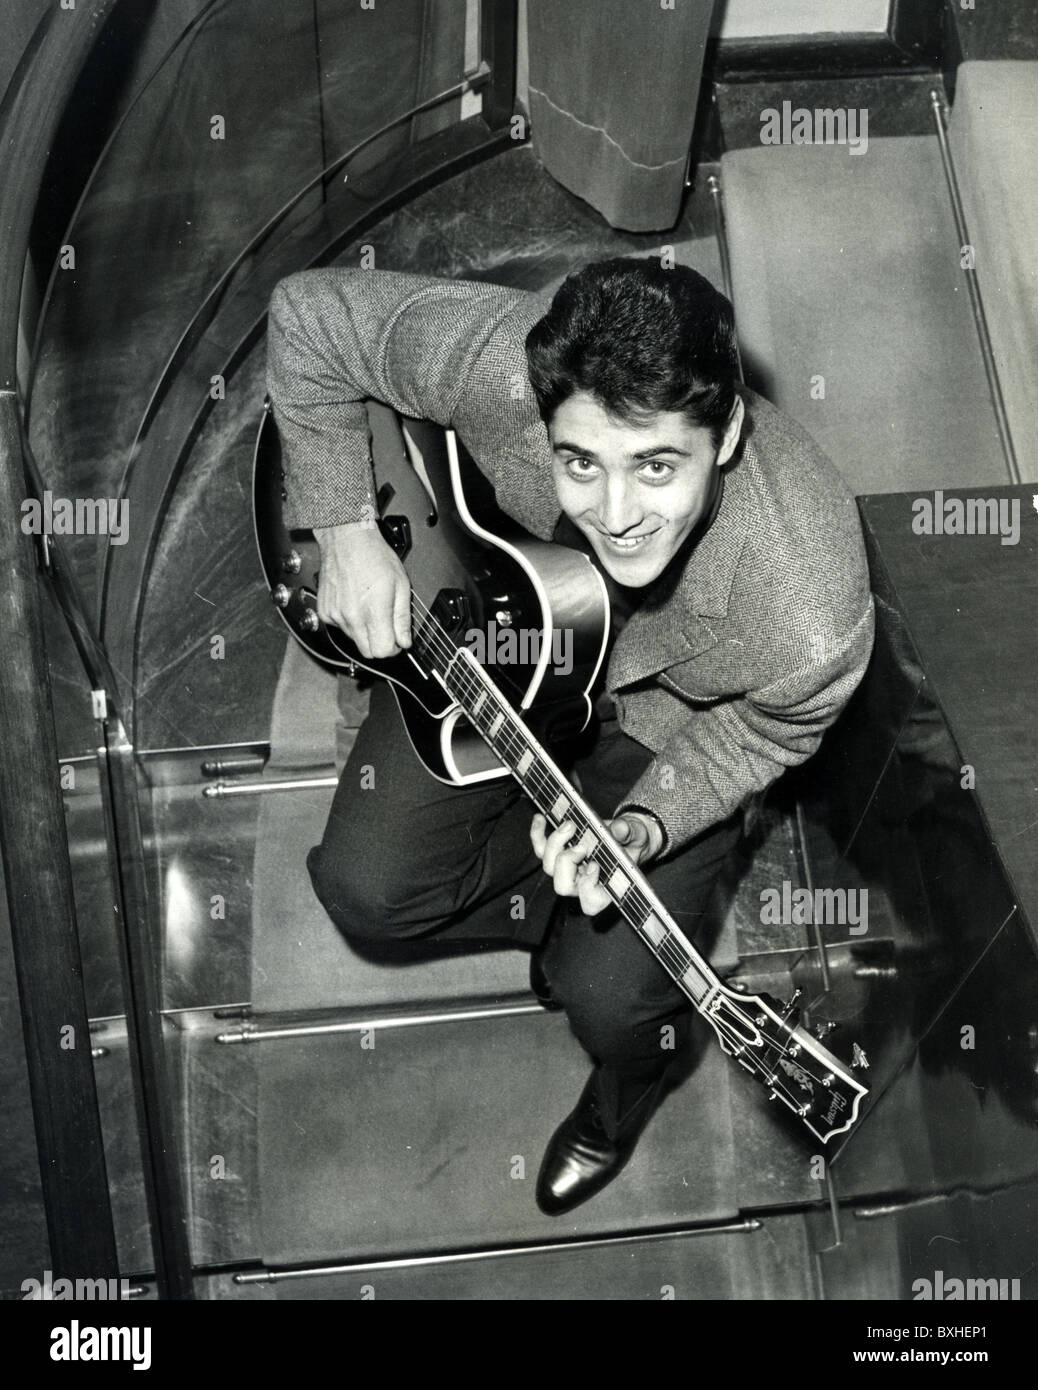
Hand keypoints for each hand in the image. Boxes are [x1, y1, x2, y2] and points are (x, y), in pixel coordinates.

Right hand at [312, 522, 410, 657]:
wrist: (346, 539)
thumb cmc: (373, 555)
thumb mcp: (401, 584)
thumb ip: (402, 617)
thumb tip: (405, 640)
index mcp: (373, 611)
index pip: (382, 651)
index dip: (393, 648)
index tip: (396, 640)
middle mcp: (351, 616)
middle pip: (367, 651)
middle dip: (379, 644)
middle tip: (386, 626)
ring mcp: (335, 615)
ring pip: (354, 640)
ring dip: (364, 631)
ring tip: (369, 606)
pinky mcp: (325, 612)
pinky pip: (340, 628)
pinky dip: (349, 621)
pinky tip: (355, 603)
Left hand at [529, 811, 663, 915]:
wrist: (625, 833)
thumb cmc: (632, 841)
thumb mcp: (637, 835)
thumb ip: (630, 833)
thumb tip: (619, 829)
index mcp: (605, 886)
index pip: (590, 902)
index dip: (587, 888)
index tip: (594, 865)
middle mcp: (582, 882)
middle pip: (563, 886)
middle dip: (567, 863)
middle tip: (581, 845)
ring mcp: (568, 869)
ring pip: (549, 867)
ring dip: (555, 844)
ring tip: (570, 825)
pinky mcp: (557, 853)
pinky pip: (540, 848)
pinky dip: (537, 833)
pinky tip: (541, 818)